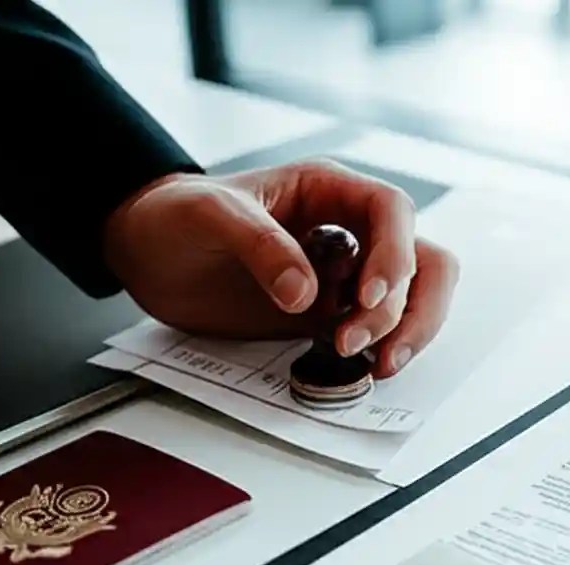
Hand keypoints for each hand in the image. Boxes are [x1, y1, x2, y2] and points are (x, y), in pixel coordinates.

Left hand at [102, 159, 458, 376]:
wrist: (147, 252)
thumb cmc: (176, 215)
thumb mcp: (210, 216)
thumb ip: (260, 248)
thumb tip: (304, 294)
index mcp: (329, 190)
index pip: (391, 212)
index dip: (393, 255)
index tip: (366, 298)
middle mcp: (349, 230)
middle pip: (422, 261)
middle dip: (410, 307)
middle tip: (368, 345)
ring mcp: (343, 275)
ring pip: (414, 299)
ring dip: (405, 333)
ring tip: (372, 364)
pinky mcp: (327, 314)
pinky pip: (375, 332)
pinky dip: (378, 350)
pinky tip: (356, 368)